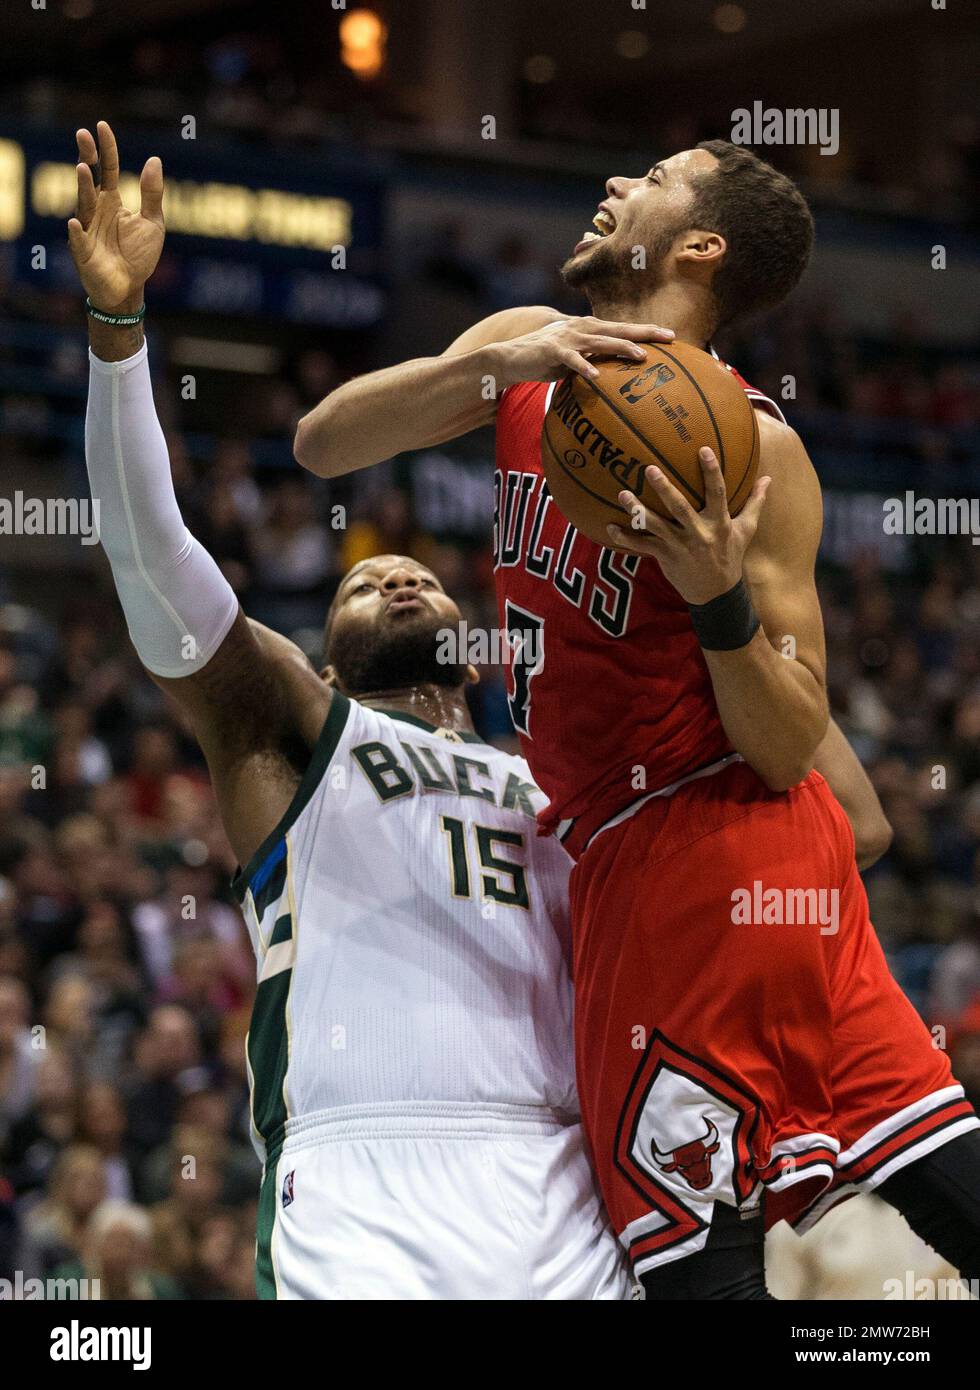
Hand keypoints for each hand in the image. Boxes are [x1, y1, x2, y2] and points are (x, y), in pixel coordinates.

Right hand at [67, 121, 164, 311]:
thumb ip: (152, 193)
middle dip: (86, 157)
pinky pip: (79, 241)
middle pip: (90, 179)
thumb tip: (155, 159)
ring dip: (83, 188)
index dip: (106, 148)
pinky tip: (76, 224)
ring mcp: (88, 229)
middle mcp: (96, 211)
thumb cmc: (139, 255)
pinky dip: (77, 233)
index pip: (107, 168)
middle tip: (83, 134)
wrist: (130, 288)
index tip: (102, 126)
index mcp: (112, 201)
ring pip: (83, 205)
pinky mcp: (84, 252)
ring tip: (83, 169)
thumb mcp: (153, 222)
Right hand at [491, 316, 675, 390]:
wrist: (511, 356)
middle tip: (670, 337)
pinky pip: (572, 360)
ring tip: (640, 356)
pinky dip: (584, 367)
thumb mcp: (574, 359)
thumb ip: (593, 361)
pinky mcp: (553, 350)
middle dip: (645, 332)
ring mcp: (568, 337)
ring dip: (621, 348)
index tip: (672, 336)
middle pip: (619, 329)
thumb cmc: (545, 359)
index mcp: (589, 328)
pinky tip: (596, 377)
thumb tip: (615, 378)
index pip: (623, 328)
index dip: (647, 331)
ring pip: (600, 341)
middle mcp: (582, 327)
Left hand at [607, 447, 770, 605]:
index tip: (703, 450)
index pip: (717, 493)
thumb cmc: (730, 555)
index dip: (711, 472)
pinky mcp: (666, 557)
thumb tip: (768, 479)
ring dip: (638, 511)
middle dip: (664, 488)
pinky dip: (626, 539)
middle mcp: (699, 534)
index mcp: (719, 523)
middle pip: (679, 507)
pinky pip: (642, 548)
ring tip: (623, 494)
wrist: (717, 593)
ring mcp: (680, 546)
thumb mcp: (746, 530)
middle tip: (649, 468)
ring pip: (656, 526)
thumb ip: (755, 503)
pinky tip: (609, 528)